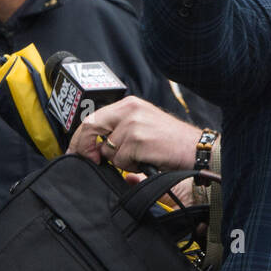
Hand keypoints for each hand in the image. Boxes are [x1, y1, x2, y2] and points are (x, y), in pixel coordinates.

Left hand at [68, 96, 205, 173]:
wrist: (196, 149)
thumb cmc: (172, 141)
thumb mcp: (143, 126)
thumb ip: (118, 130)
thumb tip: (93, 148)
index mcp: (130, 104)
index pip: (93, 118)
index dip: (79, 138)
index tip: (75, 152)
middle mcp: (131, 109)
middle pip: (91, 128)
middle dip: (85, 148)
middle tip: (91, 161)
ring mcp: (134, 124)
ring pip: (107, 149)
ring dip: (120, 160)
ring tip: (140, 156)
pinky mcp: (139, 140)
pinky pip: (120, 161)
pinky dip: (131, 165)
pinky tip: (147, 159)